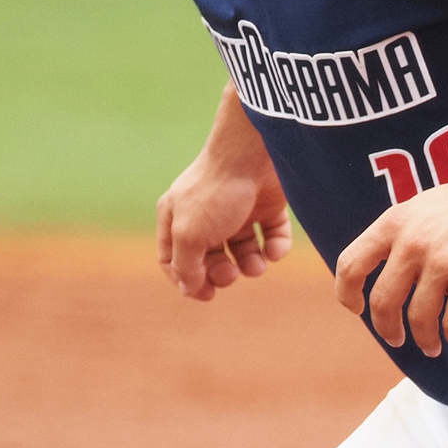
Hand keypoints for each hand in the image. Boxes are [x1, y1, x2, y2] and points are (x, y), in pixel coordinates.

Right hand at [157, 95, 291, 300]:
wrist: (255, 154)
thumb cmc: (215, 193)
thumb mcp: (188, 235)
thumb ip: (186, 267)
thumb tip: (192, 288)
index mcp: (176, 216)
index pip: (172, 258)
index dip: (186, 280)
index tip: (205, 293)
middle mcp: (205, 214)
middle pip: (210, 259)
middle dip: (221, 273)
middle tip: (230, 274)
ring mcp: (237, 210)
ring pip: (243, 252)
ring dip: (250, 266)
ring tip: (256, 265)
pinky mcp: (267, 206)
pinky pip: (271, 237)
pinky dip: (275, 249)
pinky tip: (273, 249)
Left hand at [334, 168, 447, 355]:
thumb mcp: (420, 208)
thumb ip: (397, 236)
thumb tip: (376, 276)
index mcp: (394, 223)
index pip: (351, 264)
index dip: (347, 293)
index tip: (358, 309)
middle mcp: (413, 243)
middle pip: (382, 302)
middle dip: (387, 329)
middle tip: (396, 338)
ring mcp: (443, 263)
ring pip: (419, 318)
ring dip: (424, 340)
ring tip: (432, 346)